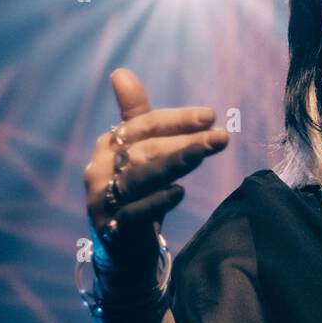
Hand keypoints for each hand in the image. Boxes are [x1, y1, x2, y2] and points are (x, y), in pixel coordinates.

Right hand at [84, 68, 228, 277]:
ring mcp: (103, 199)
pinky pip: (134, 212)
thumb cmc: (136, 193)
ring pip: (142, 176)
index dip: (178, 119)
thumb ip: (134, 114)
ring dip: (176, 162)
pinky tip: (179, 192)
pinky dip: (156, 202)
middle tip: (220, 137)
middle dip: (185, 141)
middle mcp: (100, 169)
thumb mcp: (137, 153)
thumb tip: (120, 72)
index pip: (145, 124)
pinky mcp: (111, 228)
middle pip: (146, 149)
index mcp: (108, 145)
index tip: (212, 116)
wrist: (122, 250)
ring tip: (205, 152)